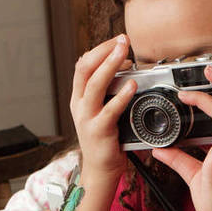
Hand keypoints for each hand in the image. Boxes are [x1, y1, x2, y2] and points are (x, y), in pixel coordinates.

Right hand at [71, 35, 137, 180]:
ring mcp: (87, 118)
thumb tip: (122, 66)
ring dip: (110, 66)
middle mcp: (80, 105)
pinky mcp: (99, 131)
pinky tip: (132, 85)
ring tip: (125, 54)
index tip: (117, 41)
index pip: (83, 65)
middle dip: (104, 51)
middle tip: (122, 40)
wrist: (100, 170)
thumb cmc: (105, 139)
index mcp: (79, 97)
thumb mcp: (101, 110)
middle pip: (85, 69)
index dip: (99, 50)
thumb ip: (107, 91)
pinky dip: (122, 95)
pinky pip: (110, 110)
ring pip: (95, 85)